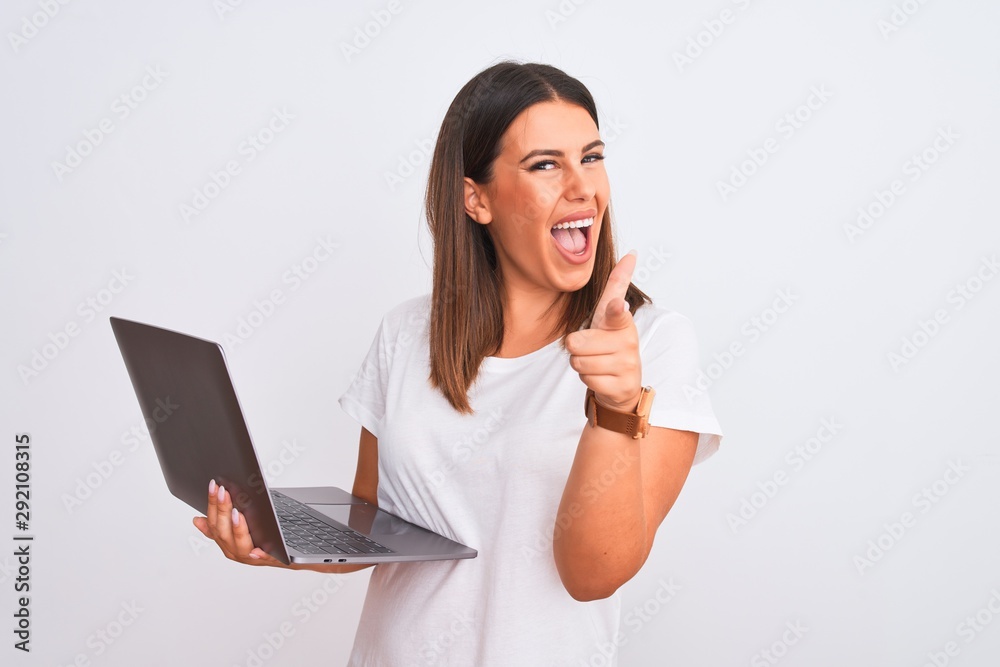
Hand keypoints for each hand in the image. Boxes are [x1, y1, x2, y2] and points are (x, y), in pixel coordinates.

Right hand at [192, 479, 288, 567]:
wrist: (287, 556)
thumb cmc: (262, 540)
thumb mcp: (239, 529)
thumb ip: (221, 524)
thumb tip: (197, 520)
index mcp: (226, 542)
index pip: (214, 523)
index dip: (212, 504)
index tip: (214, 486)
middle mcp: (235, 551)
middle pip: (223, 533)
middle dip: (222, 511)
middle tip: (224, 492)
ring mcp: (251, 558)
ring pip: (240, 546)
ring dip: (237, 529)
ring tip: (237, 514)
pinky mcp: (270, 560)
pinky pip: (264, 559)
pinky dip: (259, 555)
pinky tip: (257, 549)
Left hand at [565, 251, 642, 410]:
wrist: (623, 383)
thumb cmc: (610, 343)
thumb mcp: (610, 315)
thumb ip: (617, 285)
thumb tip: (632, 253)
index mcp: (622, 321)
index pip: (616, 313)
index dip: (614, 310)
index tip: (617, 305)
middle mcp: (628, 341)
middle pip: (577, 342)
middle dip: (577, 347)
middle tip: (592, 348)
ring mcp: (627, 364)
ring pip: (579, 362)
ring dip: (582, 363)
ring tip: (597, 361)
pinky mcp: (622, 385)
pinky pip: (587, 379)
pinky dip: (589, 379)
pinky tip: (602, 376)